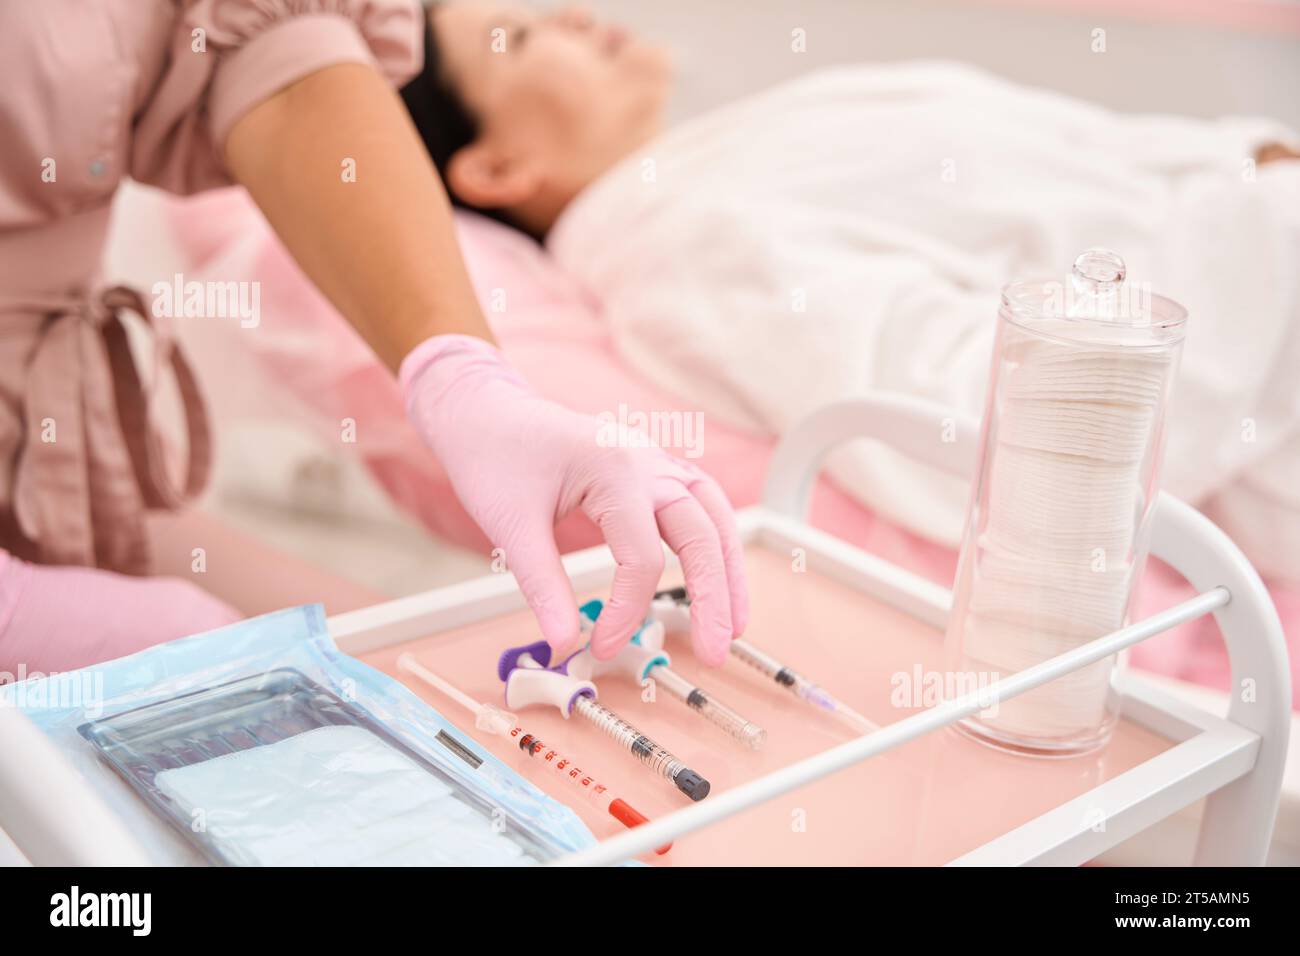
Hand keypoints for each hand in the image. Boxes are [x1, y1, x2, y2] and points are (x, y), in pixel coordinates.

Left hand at [401, 335, 747, 663]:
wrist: (489, 412)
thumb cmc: (497, 455)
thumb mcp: (511, 524)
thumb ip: (542, 585)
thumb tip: (564, 642)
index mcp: (614, 469)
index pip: (641, 557)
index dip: (627, 612)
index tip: (602, 647)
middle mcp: (648, 461)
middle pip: (700, 535)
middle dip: (712, 599)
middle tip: (713, 653)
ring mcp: (657, 461)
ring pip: (714, 517)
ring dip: (729, 571)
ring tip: (736, 623)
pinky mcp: (654, 469)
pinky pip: (702, 504)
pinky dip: (717, 542)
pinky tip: (720, 574)